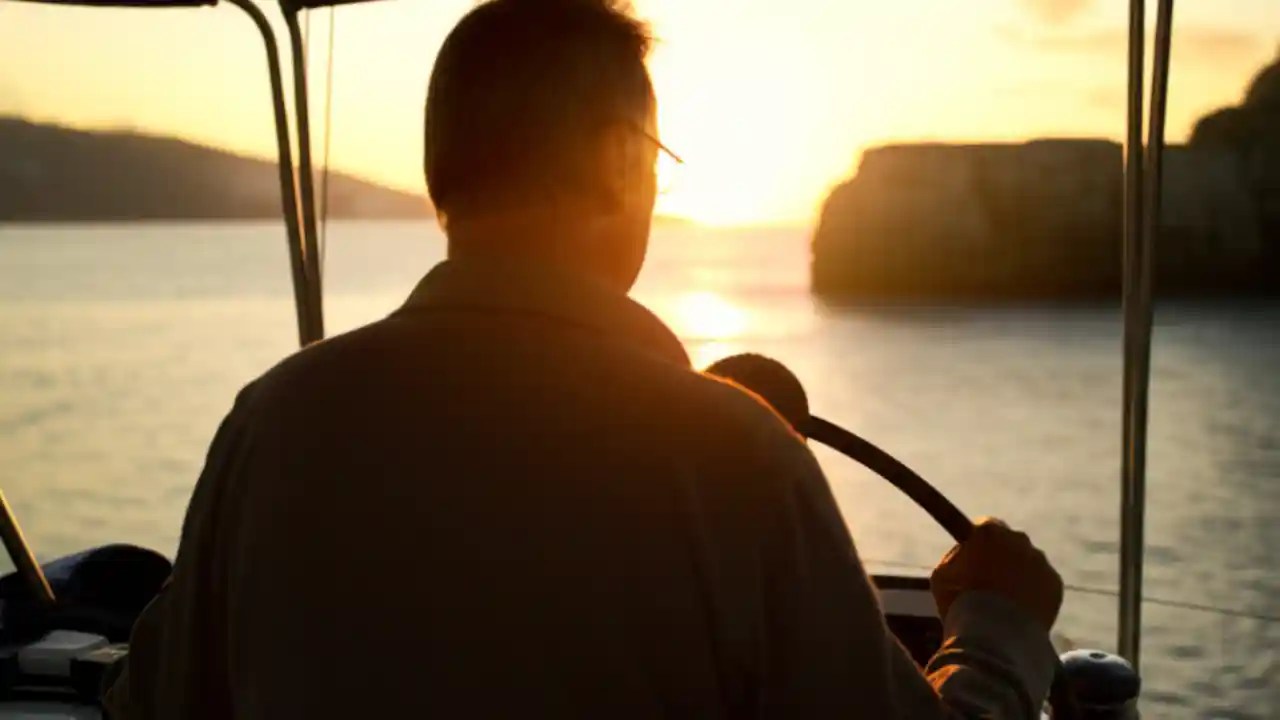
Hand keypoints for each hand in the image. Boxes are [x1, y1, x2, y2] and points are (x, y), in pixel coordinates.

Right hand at [930, 517, 1063, 630]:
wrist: (995, 634)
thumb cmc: (961, 601)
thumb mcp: (942, 575)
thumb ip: (956, 557)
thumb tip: (966, 554)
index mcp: (989, 531)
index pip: (986, 526)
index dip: (979, 542)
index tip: (974, 557)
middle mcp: (1019, 539)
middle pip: (1011, 543)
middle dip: (1002, 556)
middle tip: (990, 581)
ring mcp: (1040, 561)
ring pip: (1029, 564)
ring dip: (1020, 575)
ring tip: (1006, 603)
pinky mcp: (1055, 583)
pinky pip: (1042, 583)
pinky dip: (1034, 593)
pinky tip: (1020, 611)